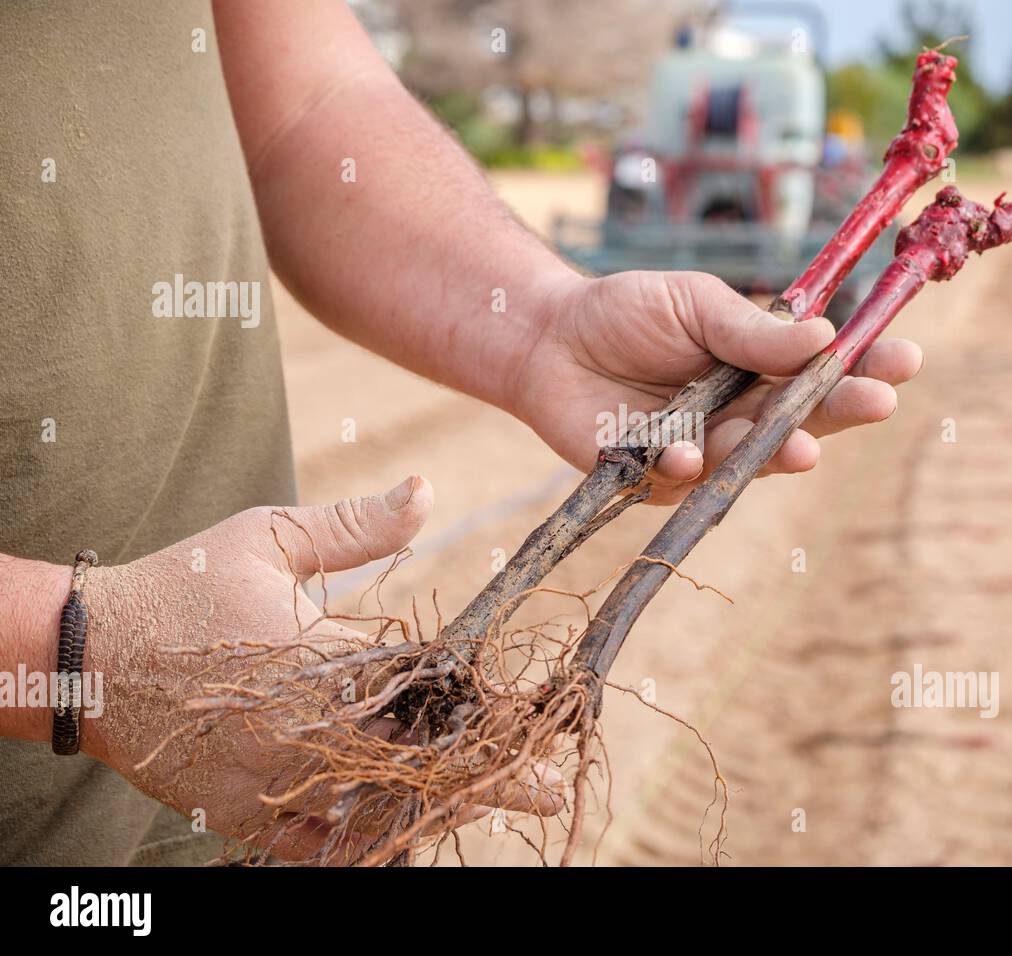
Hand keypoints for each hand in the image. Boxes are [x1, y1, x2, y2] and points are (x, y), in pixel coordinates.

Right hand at [80, 477, 562, 861]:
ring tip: (489, 808)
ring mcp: (275, 784)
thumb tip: (428, 490)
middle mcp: (305, 734)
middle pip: (417, 763)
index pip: (427, 693)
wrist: (91, 656)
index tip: (538, 727)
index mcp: (321, 664)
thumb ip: (354, 526)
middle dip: (484, 774)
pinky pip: (321, 846)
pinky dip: (366, 842)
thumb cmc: (184, 585)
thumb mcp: (268, 538)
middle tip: (546, 789)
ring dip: (435, 807)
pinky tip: (407, 834)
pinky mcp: (248, 816)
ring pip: (378, 812)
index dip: (485, 710)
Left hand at [516, 271, 922, 503]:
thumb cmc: (627, 312)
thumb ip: (751, 329)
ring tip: (803, 446)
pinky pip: (682, 480)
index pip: (824, 373)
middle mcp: (742, 414)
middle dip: (842, 413)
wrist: (547, 338)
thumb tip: (822, 335)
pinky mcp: (657, 478)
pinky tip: (688, 453)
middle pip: (803, 421)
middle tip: (879, 402)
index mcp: (760, 367)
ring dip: (777, 453)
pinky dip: (686, 466)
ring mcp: (705, 449)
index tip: (905, 357)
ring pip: (751, 460)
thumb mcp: (695, 302)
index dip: (865, 368)